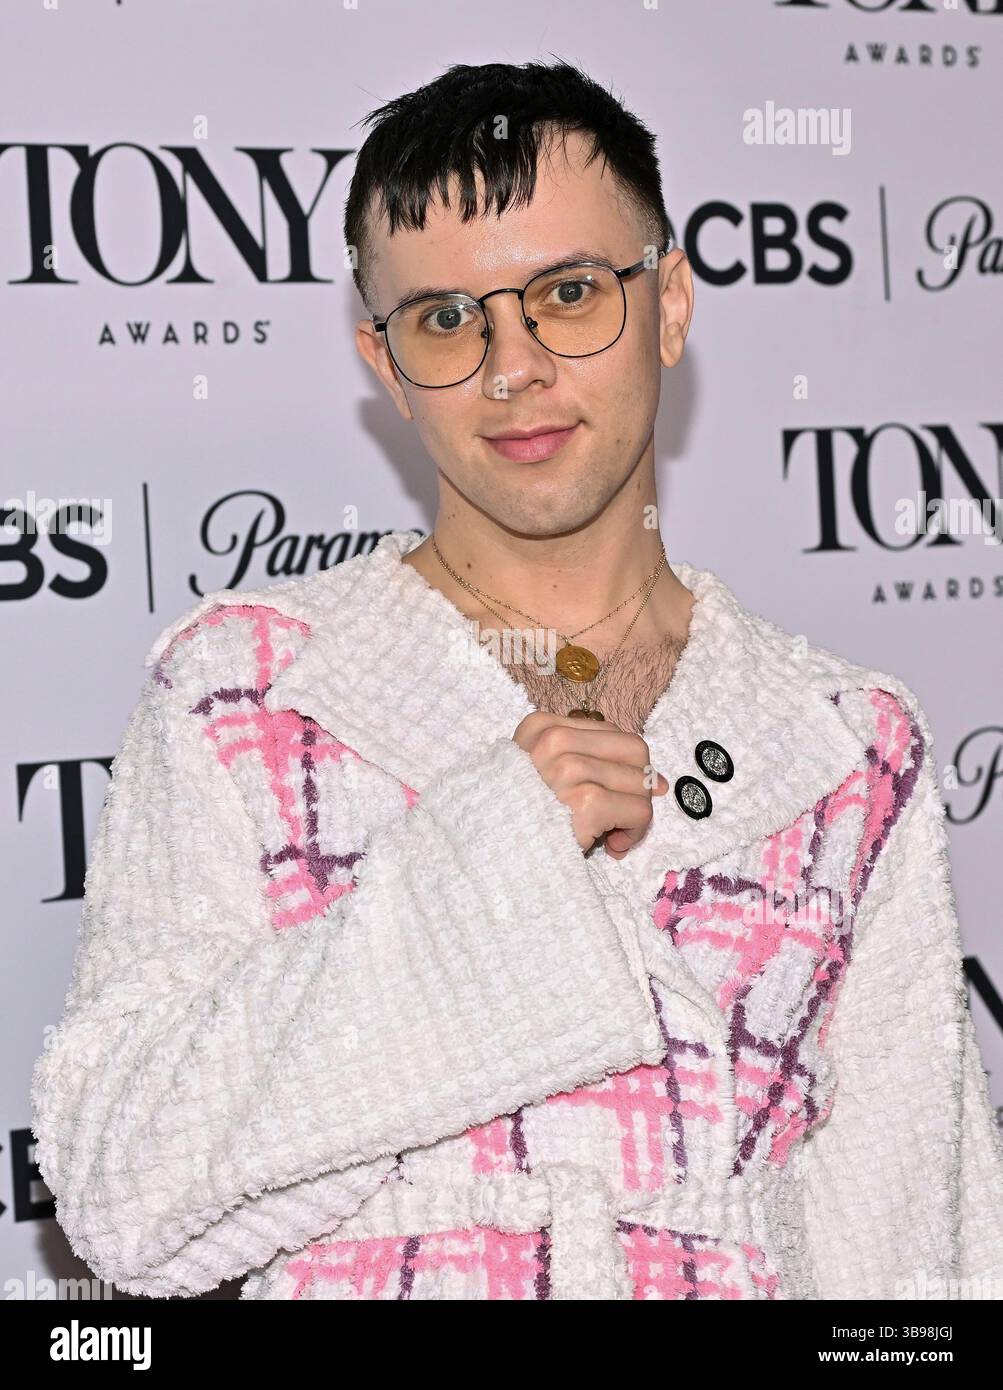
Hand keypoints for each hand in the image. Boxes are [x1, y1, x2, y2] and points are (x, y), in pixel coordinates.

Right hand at [512, 711, 668, 857]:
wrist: (493, 856)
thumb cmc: (523, 819)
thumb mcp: (543, 776)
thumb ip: (593, 765)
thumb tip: (658, 781)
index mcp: (541, 728)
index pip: (612, 732)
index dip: (624, 765)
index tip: (616, 791)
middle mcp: (554, 741)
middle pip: (635, 750)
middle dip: (637, 785)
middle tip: (618, 812)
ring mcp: (570, 769)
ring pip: (641, 783)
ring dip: (634, 815)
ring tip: (610, 833)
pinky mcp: (586, 801)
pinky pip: (639, 810)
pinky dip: (634, 832)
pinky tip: (611, 845)